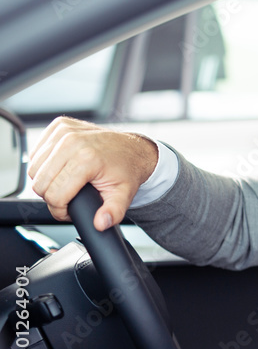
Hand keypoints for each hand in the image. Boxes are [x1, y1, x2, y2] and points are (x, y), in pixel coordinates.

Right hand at [28, 117, 158, 230]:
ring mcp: (64, 131)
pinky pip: (36, 153)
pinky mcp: (58, 125)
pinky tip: (61, 167)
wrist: (133, 148)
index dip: (60, 209)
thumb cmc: (127, 169)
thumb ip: (113, 212)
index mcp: (86, 159)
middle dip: (52, 196)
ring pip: (34, 169)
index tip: (70, 210)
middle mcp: (72, 141)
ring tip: (66, 182)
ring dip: (46, 180)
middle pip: (40, 183)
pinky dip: (44, 164)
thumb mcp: (124, 194)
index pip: (54, 194)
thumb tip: (100, 223)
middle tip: (69, 196)